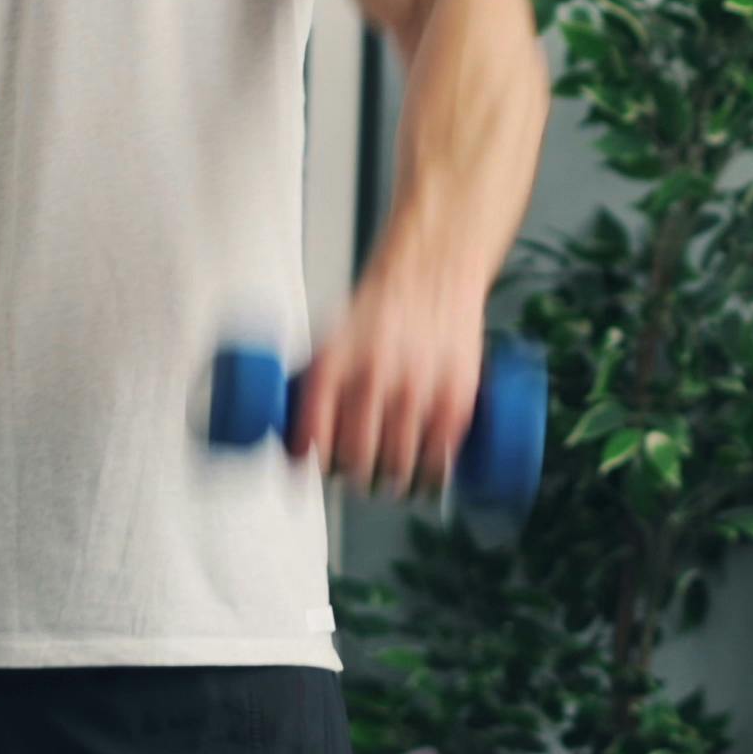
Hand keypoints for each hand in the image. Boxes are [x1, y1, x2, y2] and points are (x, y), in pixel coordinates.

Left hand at [288, 256, 486, 499]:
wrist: (433, 270)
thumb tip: (297, 432)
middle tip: (358, 480)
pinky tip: (427, 478)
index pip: (313, 434)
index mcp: (334, 364)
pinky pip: (441, 451)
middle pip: (357, 456)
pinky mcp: (455, 392)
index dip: (311, 462)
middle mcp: (373, 377)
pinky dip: (432, 473)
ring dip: (393, 483)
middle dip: (355, 477)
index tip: (313, 470)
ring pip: (399, 461)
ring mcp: (416, 387)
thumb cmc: (382, 303)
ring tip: (392, 483)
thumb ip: (319, 383)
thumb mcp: (333, 336)